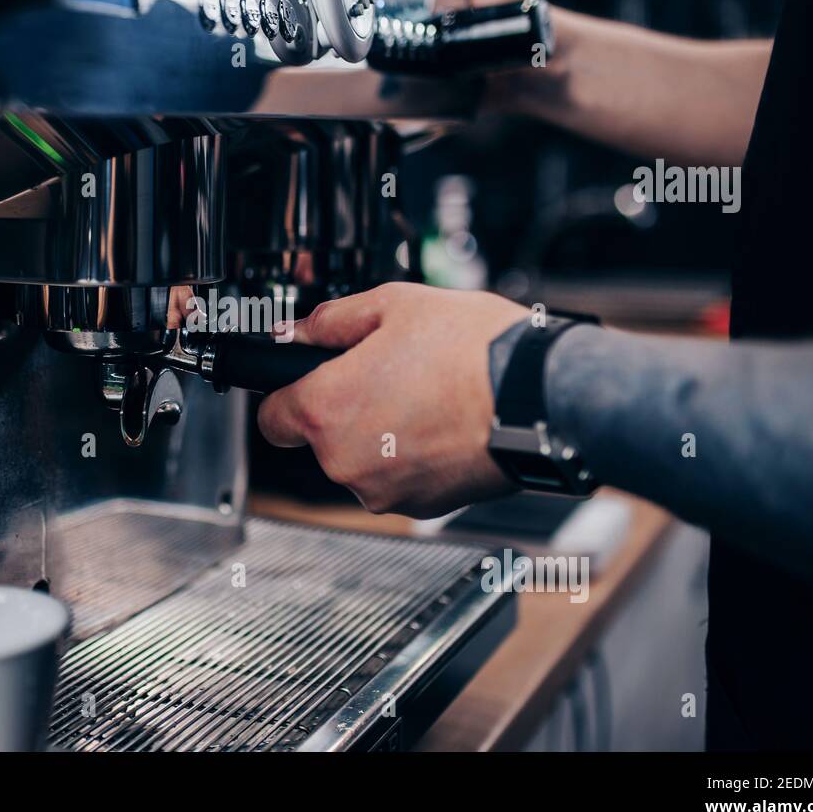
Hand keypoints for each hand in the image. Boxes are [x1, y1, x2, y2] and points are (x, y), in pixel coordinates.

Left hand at [257, 282, 526, 516]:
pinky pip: (397, 478)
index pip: (272, 417)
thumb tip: (298, 331)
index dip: (287, 395)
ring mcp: (382, 490)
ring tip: (425, 395)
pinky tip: (442, 422)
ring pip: (360, 460)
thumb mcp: (394, 305)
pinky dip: (412, 455)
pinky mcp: (420, 506)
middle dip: (345, 407)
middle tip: (388, 373)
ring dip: (381, 433)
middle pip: (320, 438)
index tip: (305, 383)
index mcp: (327, 409)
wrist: (541, 398)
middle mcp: (345, 460)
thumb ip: (331, 322)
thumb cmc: (474, 351)